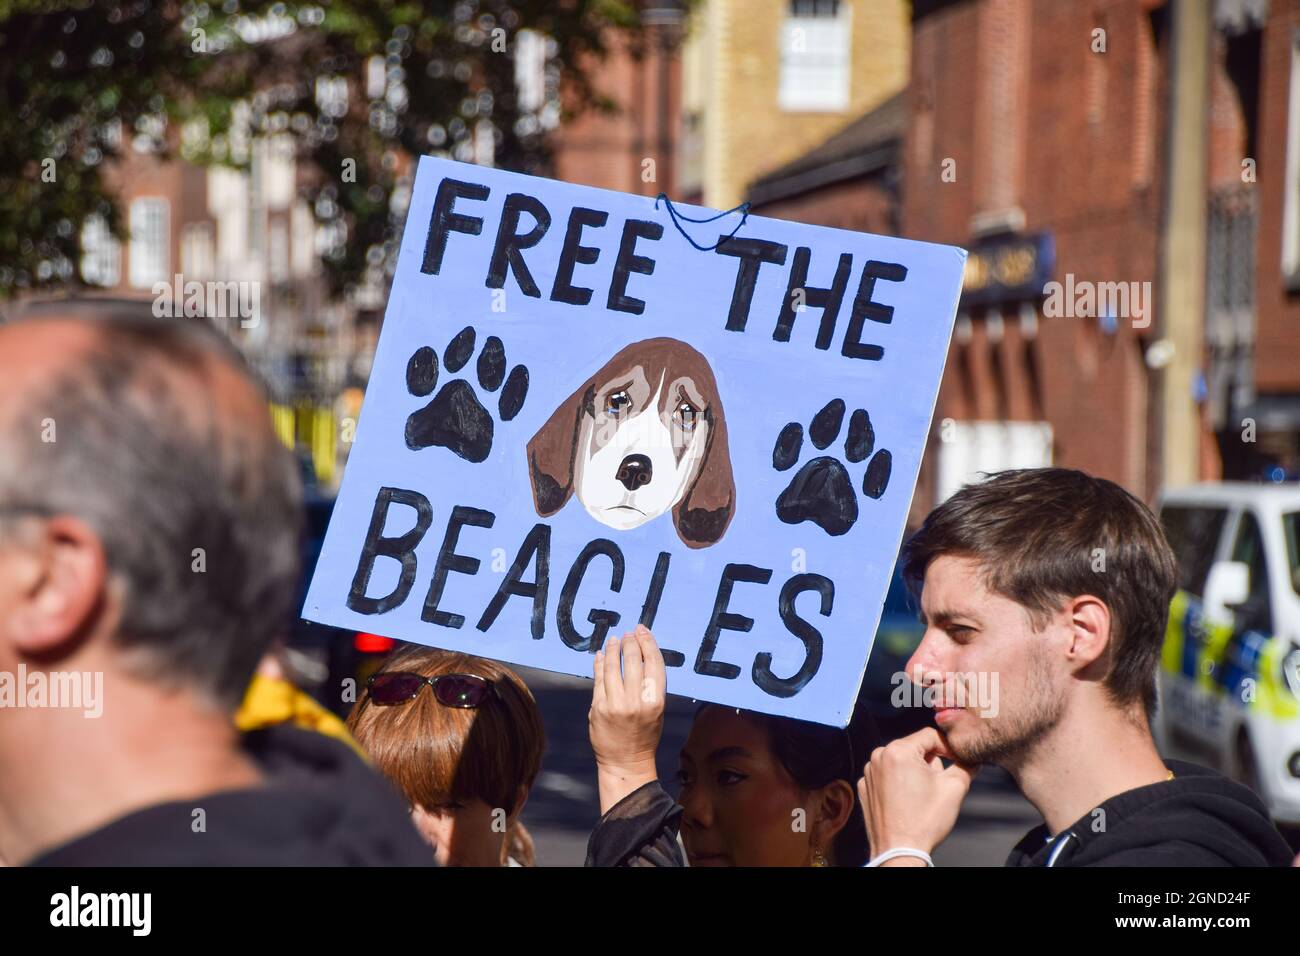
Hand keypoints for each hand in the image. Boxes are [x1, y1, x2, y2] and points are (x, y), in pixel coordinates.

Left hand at [589, 624, 666, 813]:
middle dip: (629, 642)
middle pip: (632, 661)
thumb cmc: (644, 733)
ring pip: (612, 667)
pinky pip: (598, 679)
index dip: (647, 643)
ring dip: (612, 649)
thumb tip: (642, 653)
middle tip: (627, 633)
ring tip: (613, 640)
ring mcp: (614, 704)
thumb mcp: (656, 709)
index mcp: (655, 701)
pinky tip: (600, 655)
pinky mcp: (597, 708)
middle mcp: (635, 701)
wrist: (625, 762)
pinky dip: (598, 664)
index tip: (642, 630)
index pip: (653, 663)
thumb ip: (650, 684)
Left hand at [857, 727, 974, 864]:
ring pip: (901, 762)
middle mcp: (879, 756)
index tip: (958, 759)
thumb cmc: (923, 822)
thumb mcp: (954, 788)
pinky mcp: (864, 787)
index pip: (930, 735)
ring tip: (922, 796)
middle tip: (939, 784)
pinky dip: (898, 783)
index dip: (948, 746)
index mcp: (898, 751)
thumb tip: (973, 759)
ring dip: (914, 772)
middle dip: (930, 763)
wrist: (899, 851)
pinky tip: (907, 801)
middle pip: (915, 748)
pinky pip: (887, 776)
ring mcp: (869, 772)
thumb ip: (966, 766)